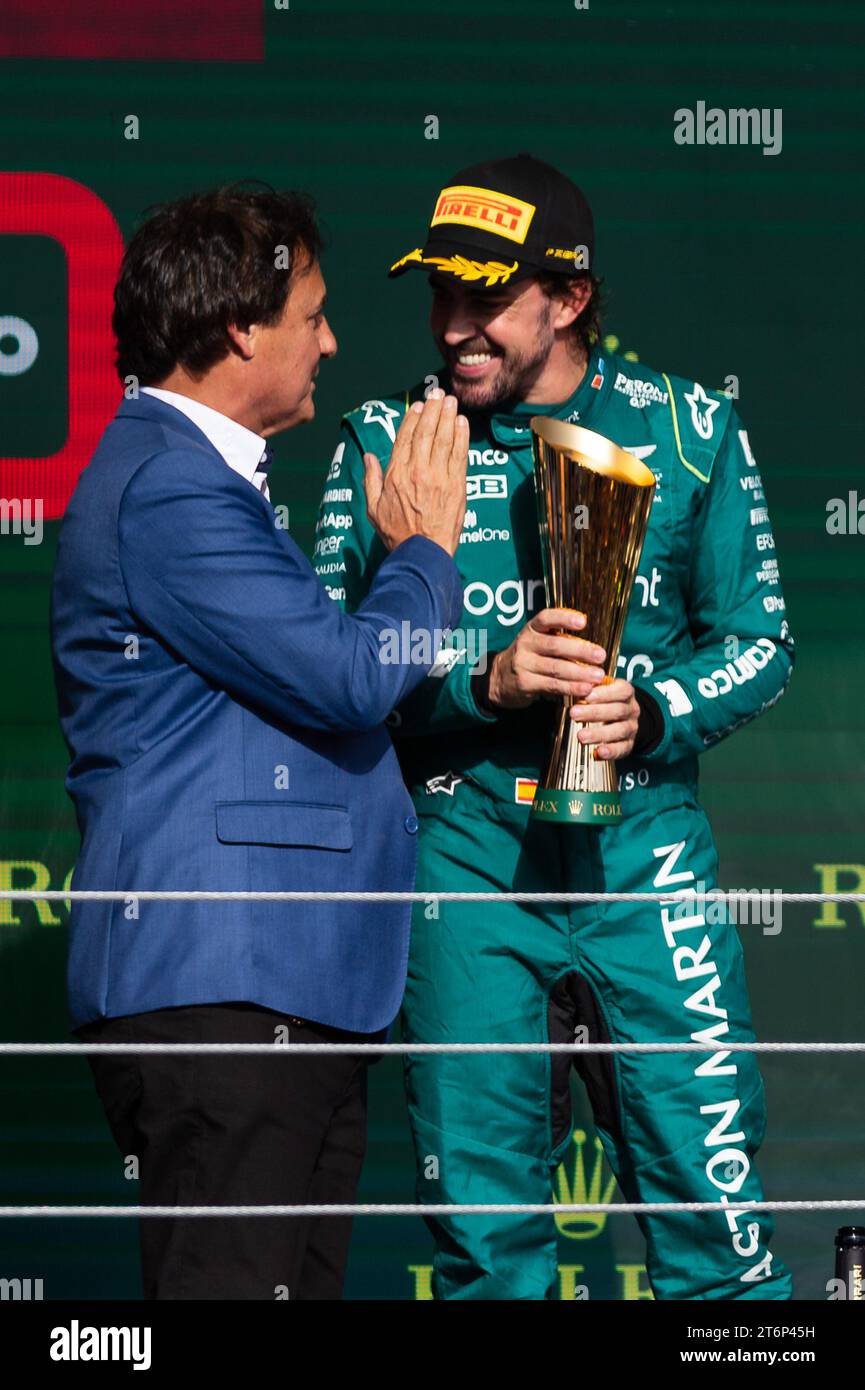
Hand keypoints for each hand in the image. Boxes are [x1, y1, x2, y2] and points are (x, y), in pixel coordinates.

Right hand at [362, 389, 468, 554]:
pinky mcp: (457, 485)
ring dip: (448, 417)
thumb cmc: (397, 534)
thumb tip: (368, 456)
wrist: (422, 553)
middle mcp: (417, 471)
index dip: (412, 418)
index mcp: (395, 474)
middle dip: (432, 410)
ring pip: (444, 439)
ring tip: (451, 401)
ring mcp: (438, 477)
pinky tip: (463, 423)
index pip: (405, 438)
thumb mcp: (373, 508)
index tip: (418, 405)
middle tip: (438, 393)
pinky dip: (462, 436)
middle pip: (426, 432)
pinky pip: (460, 454)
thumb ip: (370, 479)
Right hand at [486, 608, 607, 709]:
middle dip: (581, 651)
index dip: (564, 618)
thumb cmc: (530, 658)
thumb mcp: (538, 642)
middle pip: (555, 645)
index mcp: (531, 629)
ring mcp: (523, 664)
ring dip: (579, 673)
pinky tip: (584, 689)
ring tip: (598, 676)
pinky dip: (570, 688)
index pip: (546, 618)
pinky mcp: (525, 683)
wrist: (499, 678)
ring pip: (555, 668)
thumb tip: (593, 647)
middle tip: (600, 656)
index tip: (583, 621)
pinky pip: (551, 685)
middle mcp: (525, 644)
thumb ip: (560, 640)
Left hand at [569, 677, 639, 760]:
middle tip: (574, 714)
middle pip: (617, 710)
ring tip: (581, 736)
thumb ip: (589, 688)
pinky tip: (599, 752)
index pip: (621, 690)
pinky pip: (622, 748)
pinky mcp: (629, 744)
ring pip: (619, 730)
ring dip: (599, 734)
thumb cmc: (605, 700)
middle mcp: (631, 709)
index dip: (605, 693)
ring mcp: (631, 727)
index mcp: (626, 692)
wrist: (621, 717)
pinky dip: (611, 751)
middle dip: (594, 713)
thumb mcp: (599, 689)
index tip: (587, 696)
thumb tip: (574, 687)